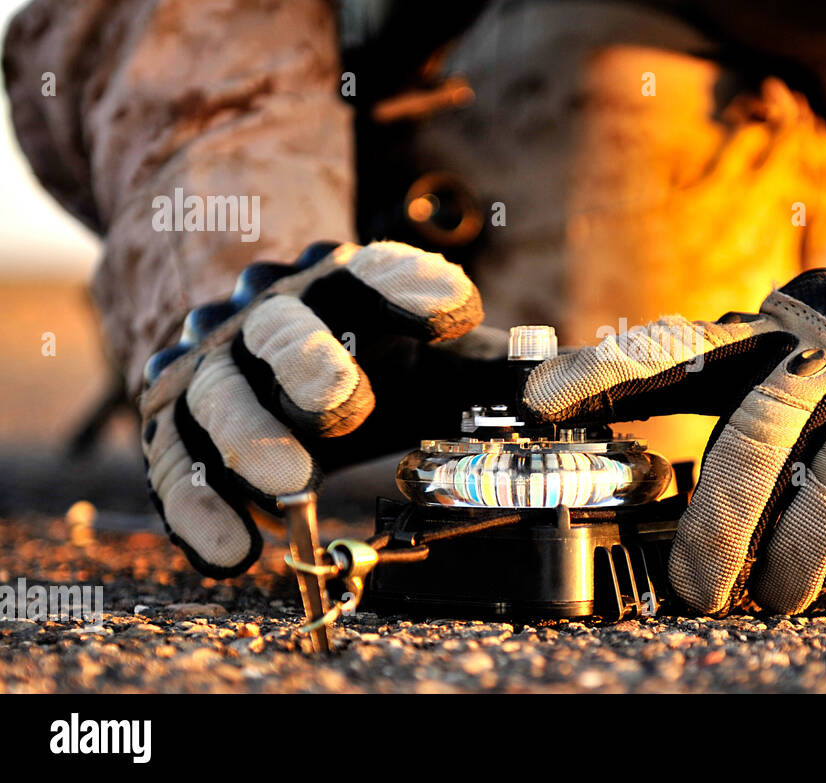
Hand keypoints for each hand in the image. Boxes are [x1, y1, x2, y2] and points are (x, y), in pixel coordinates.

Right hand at [139, 241, 502, 576]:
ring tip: (293, 484)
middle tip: (344, 402)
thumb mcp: (441, 366)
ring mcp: (215, 368)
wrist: (267, 364)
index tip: (457, 311)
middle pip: (281, 326)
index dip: (412, 285)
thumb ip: (507, 376)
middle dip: (311, 360)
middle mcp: (270, 316)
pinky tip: (236, 550)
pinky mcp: (175, 428)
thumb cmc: (378, 366)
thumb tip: (590, 384)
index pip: (377, 271)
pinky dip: (200, 510)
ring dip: (251, 436)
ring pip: (217, 392)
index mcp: (345, 287)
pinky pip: (174, 465)